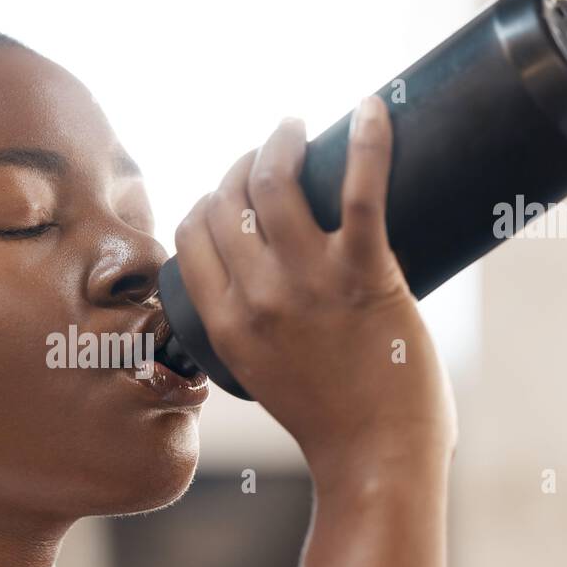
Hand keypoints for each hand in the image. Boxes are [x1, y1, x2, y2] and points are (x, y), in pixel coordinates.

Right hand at [172, 96, 456, 489]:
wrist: (375, 458)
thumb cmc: (326, 419)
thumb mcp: (257, 372)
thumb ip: (247, 328)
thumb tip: (261, 286)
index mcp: (223, 321)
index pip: (191, 232)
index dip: (206, 197)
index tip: (229, 190)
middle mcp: (256, 296)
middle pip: (226, 199)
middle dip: (241, 161)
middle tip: (269, 151)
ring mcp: (310, 284)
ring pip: (275, 182)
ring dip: (282, 138)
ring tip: (296, 127)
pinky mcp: (367, 276)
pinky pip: (362, 191)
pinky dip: (369, 140)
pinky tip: (374, 108)